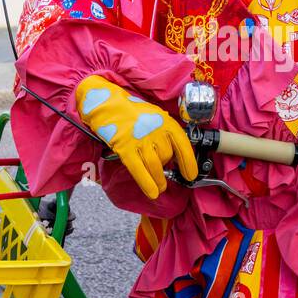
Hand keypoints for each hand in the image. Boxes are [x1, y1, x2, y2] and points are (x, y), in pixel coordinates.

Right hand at [75, 75, 197, 198]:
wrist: (107, 105)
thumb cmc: (131, 112)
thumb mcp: (155, 117)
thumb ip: (165, 134)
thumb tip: (174, 155)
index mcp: (166, 122)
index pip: (183, 145)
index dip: (189, 163)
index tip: (190, 175)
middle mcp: (155, 131)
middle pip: (167, 157)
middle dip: (166, 168)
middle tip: (163, 174)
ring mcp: (140, 140)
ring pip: (155, 166)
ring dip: (159, 180)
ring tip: (160, 187)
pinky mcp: (125, 148)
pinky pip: (139, 170)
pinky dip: (146, 183)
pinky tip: (152, 193)